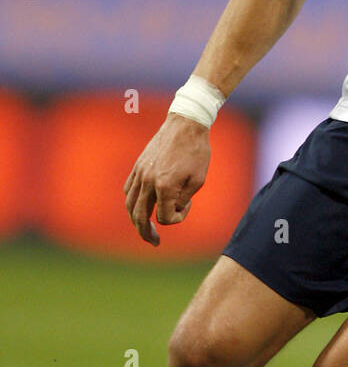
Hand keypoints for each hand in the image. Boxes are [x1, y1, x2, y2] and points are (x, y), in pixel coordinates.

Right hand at [123, 114, 210, 245]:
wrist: (185, 124)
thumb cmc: (197, 151)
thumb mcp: (199, 179)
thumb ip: (183, 199)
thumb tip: (171, 209)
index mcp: (164, 186)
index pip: (165, 217)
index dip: (179, 217)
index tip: (188, 204)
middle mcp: (148, 181)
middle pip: (140, 216)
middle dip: (147, 232)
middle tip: (154, 242)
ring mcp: (140, 173)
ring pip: (130, 204)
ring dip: (136, 220)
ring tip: (144, 229)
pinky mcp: (138, 166)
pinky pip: (128, 190)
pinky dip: (131, 202)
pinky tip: (139, 207)